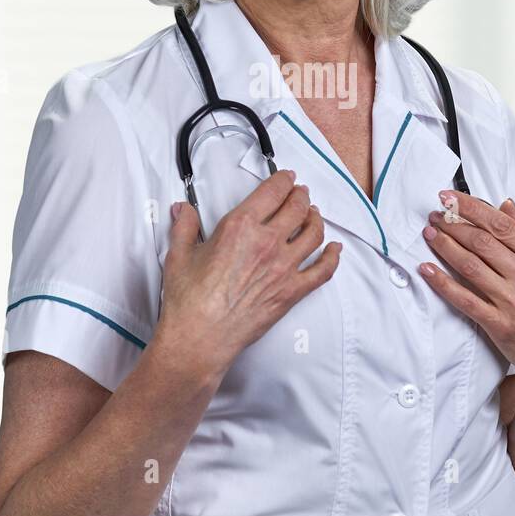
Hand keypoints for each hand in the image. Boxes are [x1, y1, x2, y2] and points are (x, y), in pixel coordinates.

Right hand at [153, 169, 342, 381]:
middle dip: (301, 196)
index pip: (273, 191)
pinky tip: (334, 249)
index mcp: (240, 227)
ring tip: (314, 215)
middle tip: (301, 193)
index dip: (284, 180)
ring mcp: (283, 268)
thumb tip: (183, 209)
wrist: (200, 337)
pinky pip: (323, 270)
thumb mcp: (179, 254)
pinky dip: (332, 257)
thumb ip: (184, 226)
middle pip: (297, 208)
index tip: (287, 178)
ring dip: (316, 219)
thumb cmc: (189, 300)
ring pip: (314, 234)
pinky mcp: (291, 292)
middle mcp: (266, 243)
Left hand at [418, 191, 514, 398]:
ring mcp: (514, 303)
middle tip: (435, 214)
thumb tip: (506, 206)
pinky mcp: (499, 325)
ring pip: (470, 265)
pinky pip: (464, 299)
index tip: (451, 198)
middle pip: (483, 242)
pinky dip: (442, 282)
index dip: (472, 208)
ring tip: (429, 232)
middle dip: (453, 224)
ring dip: (444, 246)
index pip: (503, 225)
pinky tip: (427, 269)